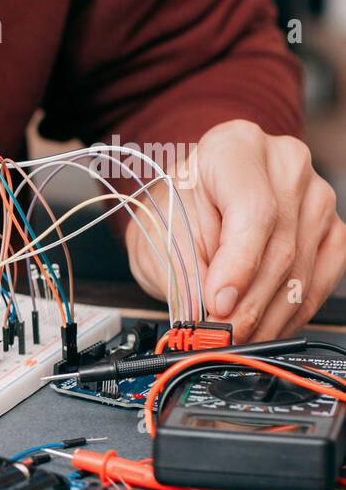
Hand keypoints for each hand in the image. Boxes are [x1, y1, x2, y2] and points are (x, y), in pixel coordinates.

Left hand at [124, 121, 345, 341]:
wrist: (192, 199)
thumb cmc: (174, 209)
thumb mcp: (160, 232)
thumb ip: (184, 269)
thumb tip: (206, 314)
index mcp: (235, 148)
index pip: (254, 211)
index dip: (237, 266)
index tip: (216, 304)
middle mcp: (285, 165)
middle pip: (280, 247)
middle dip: (247, 305)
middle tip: (218, 337)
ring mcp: (316, 196)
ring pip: (302, 270)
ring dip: (267, 317)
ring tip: (234, 341)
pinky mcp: (331, 229)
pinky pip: (319, 281)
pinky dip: (289, 313)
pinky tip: (263, 329)